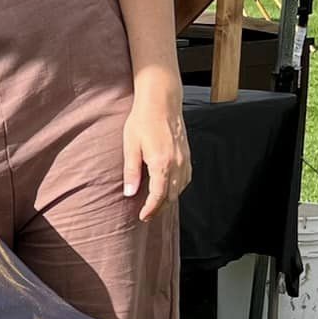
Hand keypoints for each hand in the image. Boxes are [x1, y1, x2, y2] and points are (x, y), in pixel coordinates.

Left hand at [122, 72, 189, 221]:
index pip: (158, 195)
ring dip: (170, 199)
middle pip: (172, 196)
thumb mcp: (130, 146)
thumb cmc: (142, 121)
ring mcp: (184, 159)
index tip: (143, 217)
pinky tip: (169, 188)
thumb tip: (130, 193)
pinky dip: (178, 188)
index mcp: (161, 163)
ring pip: (181, 188)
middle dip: (160, 208)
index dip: (151, 209)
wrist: (161, 102)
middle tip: (147, 215)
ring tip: (156, 205)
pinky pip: (186, 178)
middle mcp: (177, 164)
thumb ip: (131, 172)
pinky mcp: (187, 154)